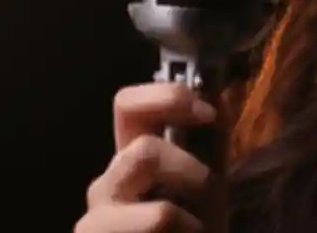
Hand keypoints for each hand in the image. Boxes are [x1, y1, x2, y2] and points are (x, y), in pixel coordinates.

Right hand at [74, 82, 222, 231]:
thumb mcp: (206, 190)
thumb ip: (210, 148)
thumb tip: (219, 100)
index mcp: (129, 160)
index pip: (127, 106)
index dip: (166, 97)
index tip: (207, 113)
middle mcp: (107, 186)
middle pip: (144, 154)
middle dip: (191, 172)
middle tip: (209, 195)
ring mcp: (97, 225)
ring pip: (160, 216)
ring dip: (193, 227)